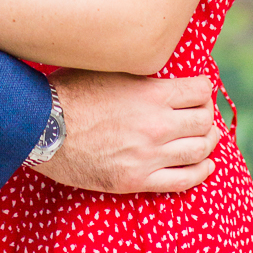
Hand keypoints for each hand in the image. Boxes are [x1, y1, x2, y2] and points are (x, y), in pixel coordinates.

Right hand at [35, 70, 219, 193]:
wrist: (43, 128)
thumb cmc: (71, 92)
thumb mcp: (109, 71)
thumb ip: (141, 77)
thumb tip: (162, 74)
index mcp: (151, 94)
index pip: (199, 91)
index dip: (204, 89)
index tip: (200, 90)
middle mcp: (156, 125)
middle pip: (204, 121)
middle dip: (207, 115)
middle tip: (203, 113)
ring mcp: (148, 155)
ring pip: (198, 151)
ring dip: (209, 142)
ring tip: (209, 137)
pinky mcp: (137, 180)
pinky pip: (182, 180)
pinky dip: (200, 173)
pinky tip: (206, 166)